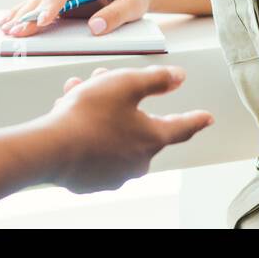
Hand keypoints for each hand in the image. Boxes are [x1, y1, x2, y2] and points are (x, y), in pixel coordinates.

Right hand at [0, 0, 150, 37]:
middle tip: (17, 32)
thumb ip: (117, 14)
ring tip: (6, 30)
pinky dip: (22, 14)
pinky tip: (8, 23)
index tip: (41, 20)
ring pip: (37, 1)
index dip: (51, 5)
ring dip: (20, 15)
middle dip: (29, 14)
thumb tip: (95, 27)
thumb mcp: (133, 5)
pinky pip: (37, 6)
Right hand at [42, 65, 212, 193]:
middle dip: (122, 102)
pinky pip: (95, 151)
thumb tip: (178, 77)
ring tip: (78, 94)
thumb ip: (156, 79)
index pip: (181, 127)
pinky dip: (86, 133)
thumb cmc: (88, 115)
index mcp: (151, 139)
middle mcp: (137, 161)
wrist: (51, 149)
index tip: (207, 118)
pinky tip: (69, 118)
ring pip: (113, 135)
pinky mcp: (91, 180)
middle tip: (103, 82)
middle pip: (137, 124)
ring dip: (99, 113)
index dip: (195, 119)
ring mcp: (114, 174)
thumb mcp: (126, 84)